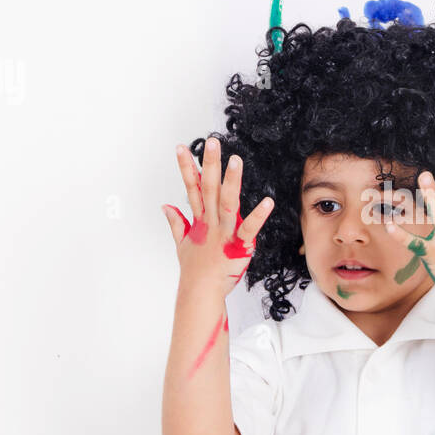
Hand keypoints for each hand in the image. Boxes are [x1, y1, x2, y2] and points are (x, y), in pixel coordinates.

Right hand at [162, 138, 273, 297]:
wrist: (201, 292)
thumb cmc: (194, 270)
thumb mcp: (182, 244)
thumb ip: (176, 223)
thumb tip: (166, 206)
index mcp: (199, 220)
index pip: (191, 188)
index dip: (186, 167)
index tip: (182, 147)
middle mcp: (210, 222)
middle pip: (208, 188)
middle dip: (210, 164)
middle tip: (213, 142)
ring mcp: (224, 232)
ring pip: (226, 202)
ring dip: (231, 181)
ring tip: (235, 160)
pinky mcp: (239, 245)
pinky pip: (249, 228)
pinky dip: (258, 215)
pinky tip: (268, 201)